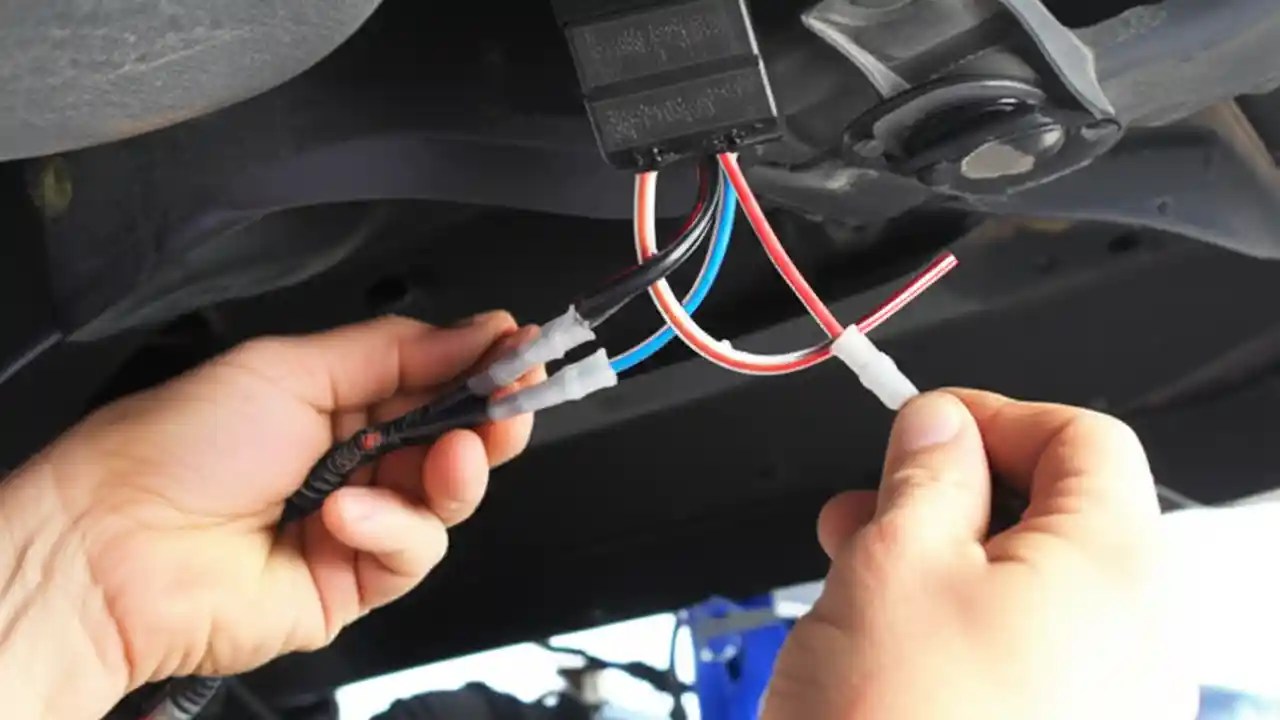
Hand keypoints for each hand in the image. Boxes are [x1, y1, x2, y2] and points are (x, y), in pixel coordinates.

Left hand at [0, 313, 540, 718]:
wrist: (113, 548)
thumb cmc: (176, 447)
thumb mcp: (292, 368)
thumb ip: (396, 352)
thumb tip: (475, 333)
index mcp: (337, 398)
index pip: (435, 376)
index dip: (484, 365)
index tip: (522, 350)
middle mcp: (355, 458)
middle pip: (456, 438)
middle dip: (492, 417)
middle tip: (515, 399)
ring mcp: (359, 522)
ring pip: (450, 498)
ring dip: (455, 474)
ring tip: (442, 457)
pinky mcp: (357, 581)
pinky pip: (414, 552)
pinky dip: (392, 531)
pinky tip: (347, 516)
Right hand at [765, 390, 1194, 719]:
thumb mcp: (891, 565)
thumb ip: (924, 475)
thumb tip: (939, 426)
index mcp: (1116, 570)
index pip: (1083, 438)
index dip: (994, 416)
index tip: (923, 426)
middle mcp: (1138, 639)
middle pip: (1060, 515)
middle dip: (954, 494)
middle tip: (872, 504)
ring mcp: (1112, 704)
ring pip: (1035, 590)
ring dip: (946, 561)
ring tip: (858, 576)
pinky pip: (1029, 658)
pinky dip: (964, 629)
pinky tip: (892, 645)